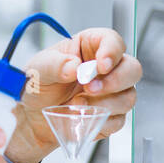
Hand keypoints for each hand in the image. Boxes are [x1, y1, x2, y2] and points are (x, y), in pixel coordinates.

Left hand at [5, 27, 141, 162]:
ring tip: (76, 106)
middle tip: (89, 88)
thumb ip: (55, 65)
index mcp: (89, 47)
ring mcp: (111, 93)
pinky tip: (81, 119)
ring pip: (128, 96)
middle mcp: (105, 69)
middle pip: (132, 69)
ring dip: (105, 104)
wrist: (31, 117)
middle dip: (115, 80)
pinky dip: (101, 122)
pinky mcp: (110, 116)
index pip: (112, 41)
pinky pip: (119, 120)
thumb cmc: (37, 86)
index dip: (112, 51)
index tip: (102, 65)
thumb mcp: (38, 70)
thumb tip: (74, 66)